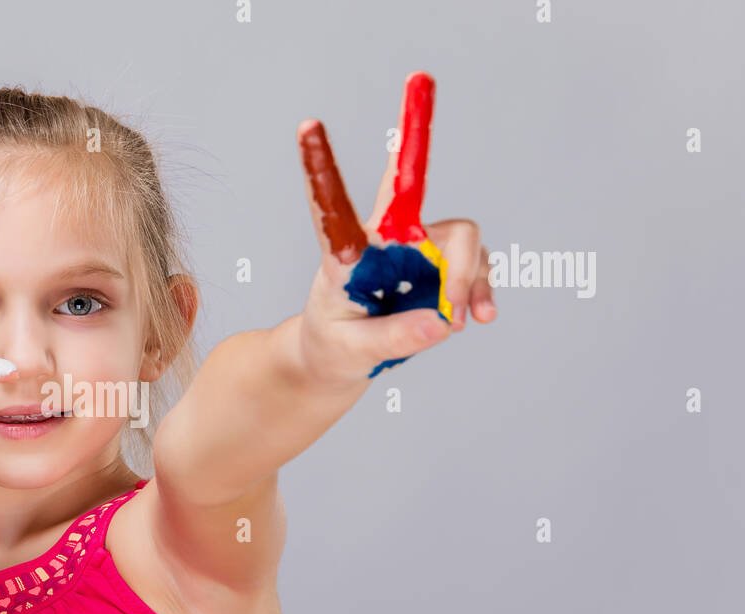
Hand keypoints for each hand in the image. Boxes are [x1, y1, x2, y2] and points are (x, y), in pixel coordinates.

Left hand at [297, 71, 495, 385]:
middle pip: (410, 185)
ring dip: (469, 278)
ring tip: (459, 320)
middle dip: (416, 130)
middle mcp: (385, 239)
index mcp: (347, 252)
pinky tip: (480, 315)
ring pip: (462, 240)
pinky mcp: (445, 269)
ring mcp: (420, 250)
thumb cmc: (332, 345)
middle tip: (421, 78)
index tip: (306, 125)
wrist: (339, 359)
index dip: (322, 166)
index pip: (333, 206)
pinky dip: (481, 291)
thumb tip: (442, 323)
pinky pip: (478, 268)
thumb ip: (393, 338)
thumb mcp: (350, 350)